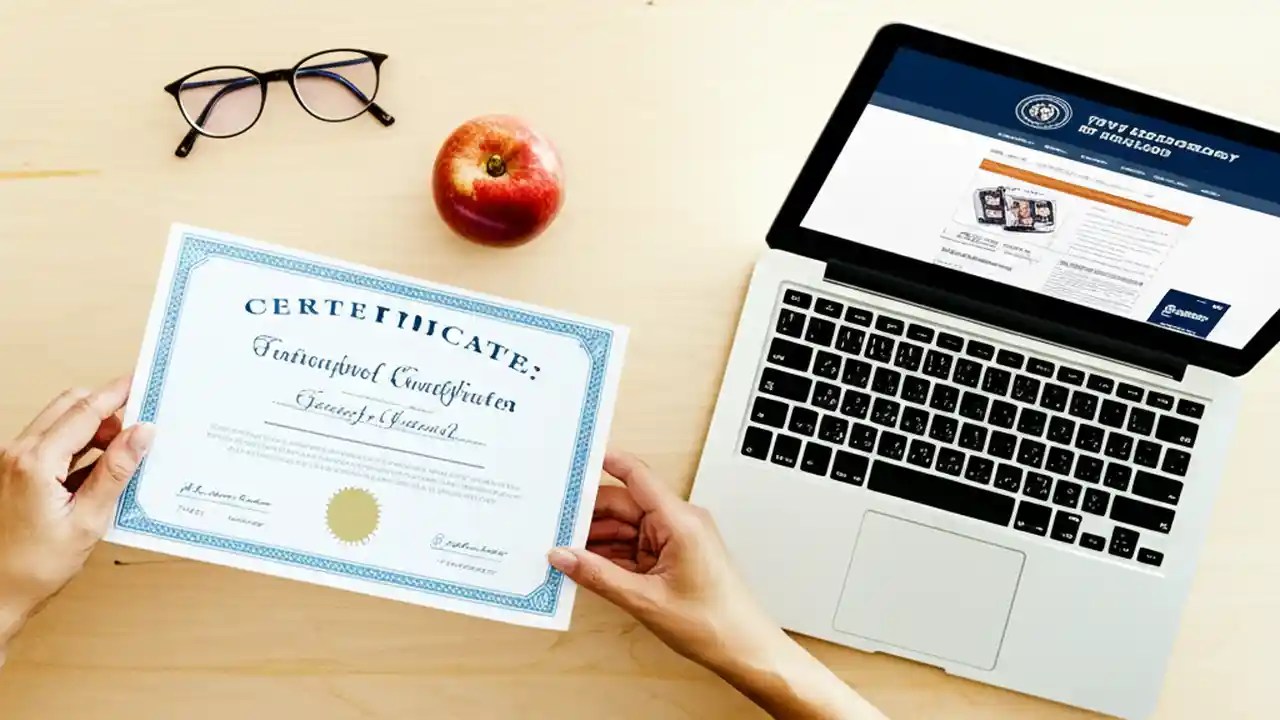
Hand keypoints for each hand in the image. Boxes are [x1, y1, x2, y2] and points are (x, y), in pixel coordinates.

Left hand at [0, 377, 153, 662]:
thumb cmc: (34, 567)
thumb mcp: (88, 520)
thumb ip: (116, 472)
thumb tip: (141, 434)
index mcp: (36, 462)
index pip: (85, 411)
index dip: (116, 394)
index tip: (140, 383)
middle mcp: (17, 454)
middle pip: (69, 407)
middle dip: (106, 411)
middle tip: (138, 428)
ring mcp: (10, 461)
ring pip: (58, 422)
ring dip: (92, 429)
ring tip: (121, 456)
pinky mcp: (11, 471)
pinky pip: (48, 443)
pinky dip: (76, 446)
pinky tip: (97, 470)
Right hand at [549, 451, 885, 718]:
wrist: (745, 649)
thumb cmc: (712, 623)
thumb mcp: (646, 600)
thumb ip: (599, 576)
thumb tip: (563, 556)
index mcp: (680, 521)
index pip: (637, 477)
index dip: (607, 463)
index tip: (577, 457)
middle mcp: (680, 522)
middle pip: (625, 505)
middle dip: (588, 515)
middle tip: (551, 522)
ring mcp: (677, 539)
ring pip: (626, 528)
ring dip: (596, 539)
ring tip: (561, 548)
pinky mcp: (674, 556)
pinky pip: (635, 547)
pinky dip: (611, 555)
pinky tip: (586, 564)